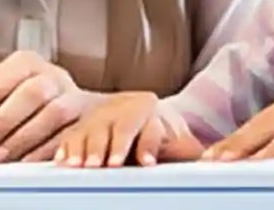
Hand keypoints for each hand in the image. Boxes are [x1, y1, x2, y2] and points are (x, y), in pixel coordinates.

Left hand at [0, 43, 98, 162]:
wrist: (78, 107)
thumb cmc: (32, 95)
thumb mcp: (5, 78)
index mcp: (27, 62)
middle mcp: (52, 76)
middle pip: (29, 93)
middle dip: (0, 122)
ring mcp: (73, 98)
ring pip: (53, 113)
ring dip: (22, 138)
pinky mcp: (85, 122)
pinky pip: (69, 134)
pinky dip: (45, 149)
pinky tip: (24, 162)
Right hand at [55, 92, 204, 167]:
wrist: (139, 113)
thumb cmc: (163, 133)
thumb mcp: (180, 140)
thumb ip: (191, 152)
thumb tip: (210, 163)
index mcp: (148, 106)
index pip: (149, 126)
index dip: (148, 145)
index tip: (147, 163)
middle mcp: (123, 106)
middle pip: (118, 126)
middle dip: (114, 147)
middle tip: (109, 165)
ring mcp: (100, 114)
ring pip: (92, 129)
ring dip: (85, 149)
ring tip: (82, 166)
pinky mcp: (82, 124)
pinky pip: (71, 135)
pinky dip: (66, 149)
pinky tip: (63, 162)